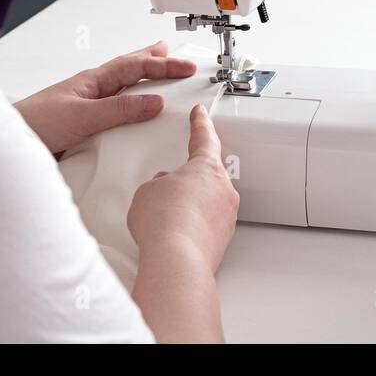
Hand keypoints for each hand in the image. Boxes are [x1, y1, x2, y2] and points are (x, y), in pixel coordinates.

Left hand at [14, 41, 197, 155]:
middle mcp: (91, 89)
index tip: (187, 67)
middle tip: (174, 54)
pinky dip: (129, 102)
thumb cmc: (35, 124)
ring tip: (158, 73)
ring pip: (121, 86)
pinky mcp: (82, 123)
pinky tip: (131, 110)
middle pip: (129, 68)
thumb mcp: (83, 116)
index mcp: (93, 81)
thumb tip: (154, 101)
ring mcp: (86, 105)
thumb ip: (120, 109)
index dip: (163, 65)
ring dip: (142, 78)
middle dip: (153, 60)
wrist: (8, 145)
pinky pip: (114, 107)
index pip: (135, 67)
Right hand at [127, 104, 238, 274]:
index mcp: (207, 168)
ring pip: (207, 204)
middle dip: (186, 182)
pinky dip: (192, 227)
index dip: (200, 124)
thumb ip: (159, 183)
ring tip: (165, 220)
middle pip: (206, 176)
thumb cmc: (165, 222)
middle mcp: (223, 191)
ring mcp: (226, 217)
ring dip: (189, 207)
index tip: (201, 115)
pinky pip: (207, 226)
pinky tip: (174, 235)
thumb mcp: (148, 190)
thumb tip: (166, 190)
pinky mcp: (223, 241)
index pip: (204, 138)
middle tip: (166, 192)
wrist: (175, 260)